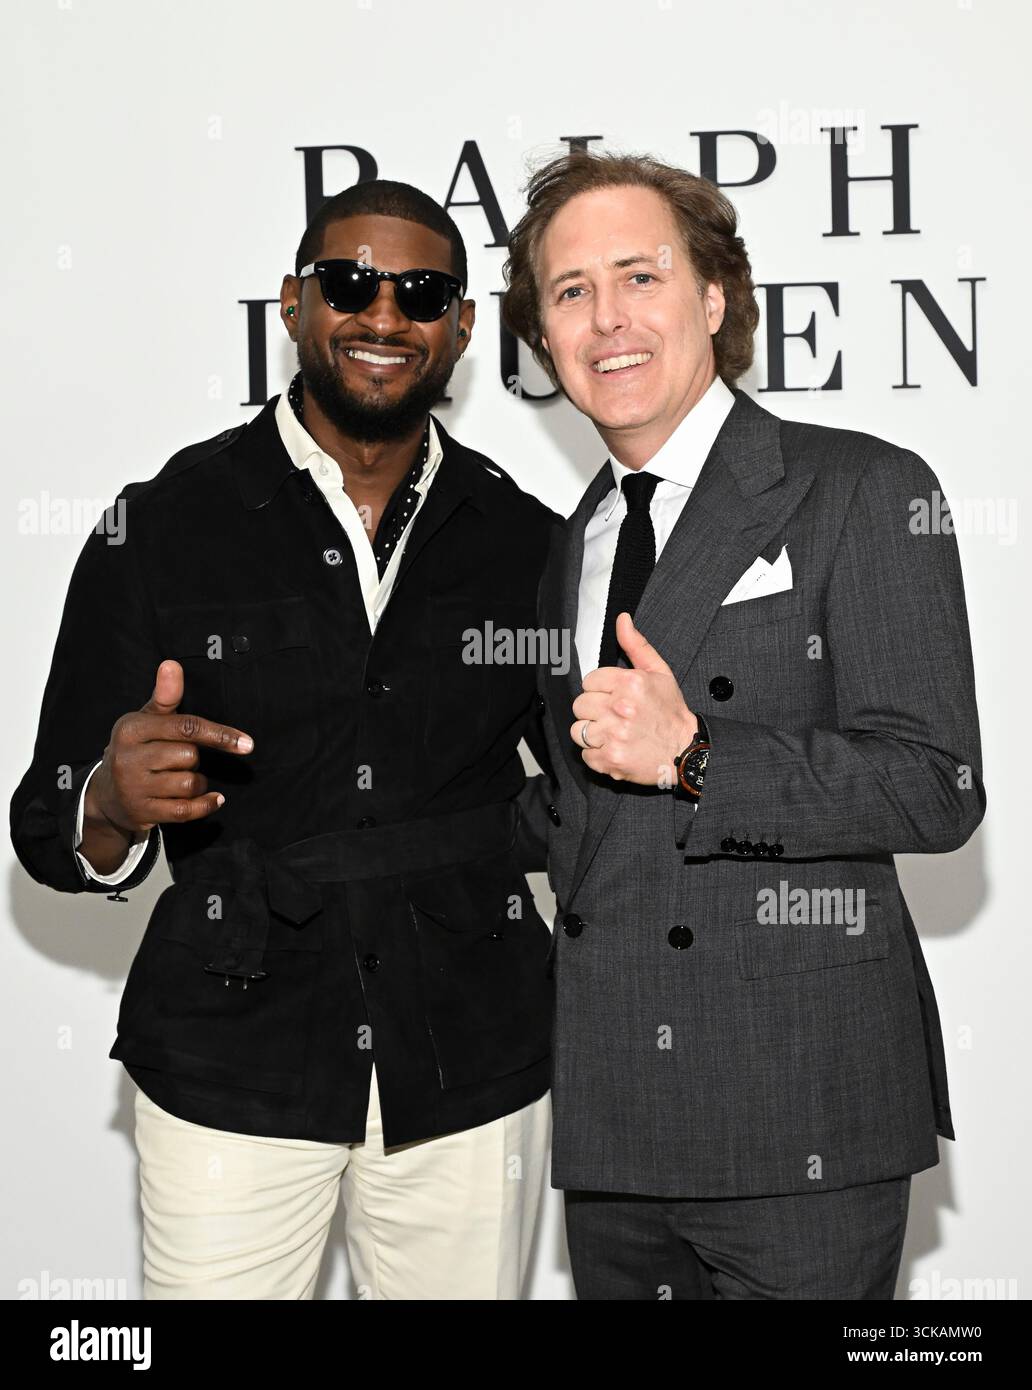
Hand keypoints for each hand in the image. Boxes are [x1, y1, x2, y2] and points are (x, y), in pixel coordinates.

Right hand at [84, 659, 253, 838]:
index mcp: (132, 729)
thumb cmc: (137, 748)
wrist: (106, 793)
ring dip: (199, 783)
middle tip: (183, 760)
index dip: (219, 735)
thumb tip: (172, 664)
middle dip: (196, 759)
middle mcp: (128, 757)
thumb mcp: (146, 720)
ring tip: (185, 779)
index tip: (246, 743)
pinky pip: (186, 811)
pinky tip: (214, 799)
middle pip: (190, 756)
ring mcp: (133, 787)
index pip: (185, 727)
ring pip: (190, 784)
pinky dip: (206, 805)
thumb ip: (165, 696)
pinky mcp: (141, 812)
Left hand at [570, 612, 696, 785]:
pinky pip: (586, 754)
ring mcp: (614, 734)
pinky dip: (598, 755)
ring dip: (593, 734)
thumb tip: (622, 620)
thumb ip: (636, 645)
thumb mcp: (659, 672)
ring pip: (578, 730)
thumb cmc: (671, 712)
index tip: (614, 698)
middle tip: (615, 717)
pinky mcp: (611, 758)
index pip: (589, 681)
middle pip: (580, 705)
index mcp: (630, 683)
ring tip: (614, 733)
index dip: (600, 690)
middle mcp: (620, 707)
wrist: (686, 750)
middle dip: (594, 711)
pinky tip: (615, 748)